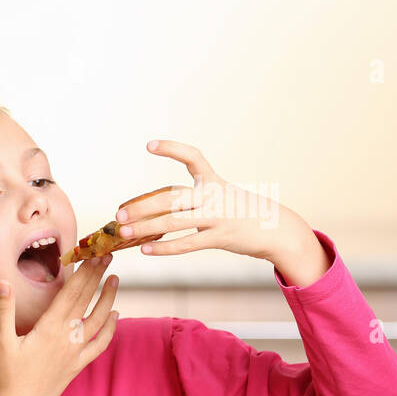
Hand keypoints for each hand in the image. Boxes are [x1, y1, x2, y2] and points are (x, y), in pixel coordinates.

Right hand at [0, 255, 119, 395]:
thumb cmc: (8, 373)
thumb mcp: (1, 340)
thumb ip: (4, 309)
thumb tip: (2, 282)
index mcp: (49, 327)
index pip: (71, 292)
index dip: (83, 272)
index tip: (93, 254)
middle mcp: (67, 337)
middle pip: (86, 300)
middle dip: (97, 276)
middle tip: (108, 255)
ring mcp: (76, 351)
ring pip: (98, 319)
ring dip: (108, 298)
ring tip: (115, 279)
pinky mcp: (78, 364)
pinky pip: (100, 344)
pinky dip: (110, 329)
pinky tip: (115, 315)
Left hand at [113, 140, 317, 265]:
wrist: (277, 229)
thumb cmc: (240, 212)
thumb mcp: (221, 195)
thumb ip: (190, 199)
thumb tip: (152, 209)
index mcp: (213, 181)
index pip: (193, 157)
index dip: (172, 149)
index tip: (149, 145)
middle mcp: (214, 196)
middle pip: (171, 198)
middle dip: (142, 207)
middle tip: (119, 215)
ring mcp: (218, 216)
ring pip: (175, 222)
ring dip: (146, 228)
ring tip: (124, 233)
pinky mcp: (221, 237)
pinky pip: (187, 243)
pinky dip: (164, 247)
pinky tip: (146, 250)